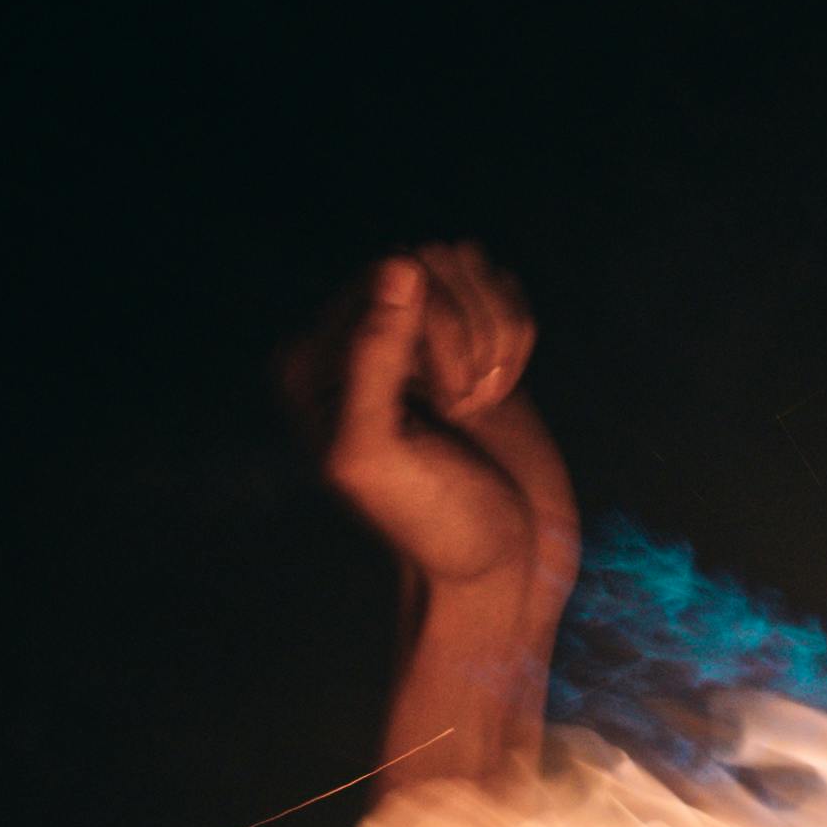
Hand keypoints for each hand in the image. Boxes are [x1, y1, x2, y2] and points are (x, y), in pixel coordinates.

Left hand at [317, 243, 573, 617]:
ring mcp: (414, 336)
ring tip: (481, 405)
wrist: (504, 563)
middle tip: (466, 410)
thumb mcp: (380, 454)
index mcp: (311, 362)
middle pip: (430, 263)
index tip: (446, 406)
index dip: (434, 330)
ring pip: (468, 267)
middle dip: (467, 334)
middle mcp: (354, 339)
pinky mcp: (468, 342)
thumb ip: (373, 360)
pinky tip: (498, 395)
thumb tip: (397, 267)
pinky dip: (515, 341)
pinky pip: (500, 290)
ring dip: (494, 338)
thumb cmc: (435, 525)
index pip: (387, 277)